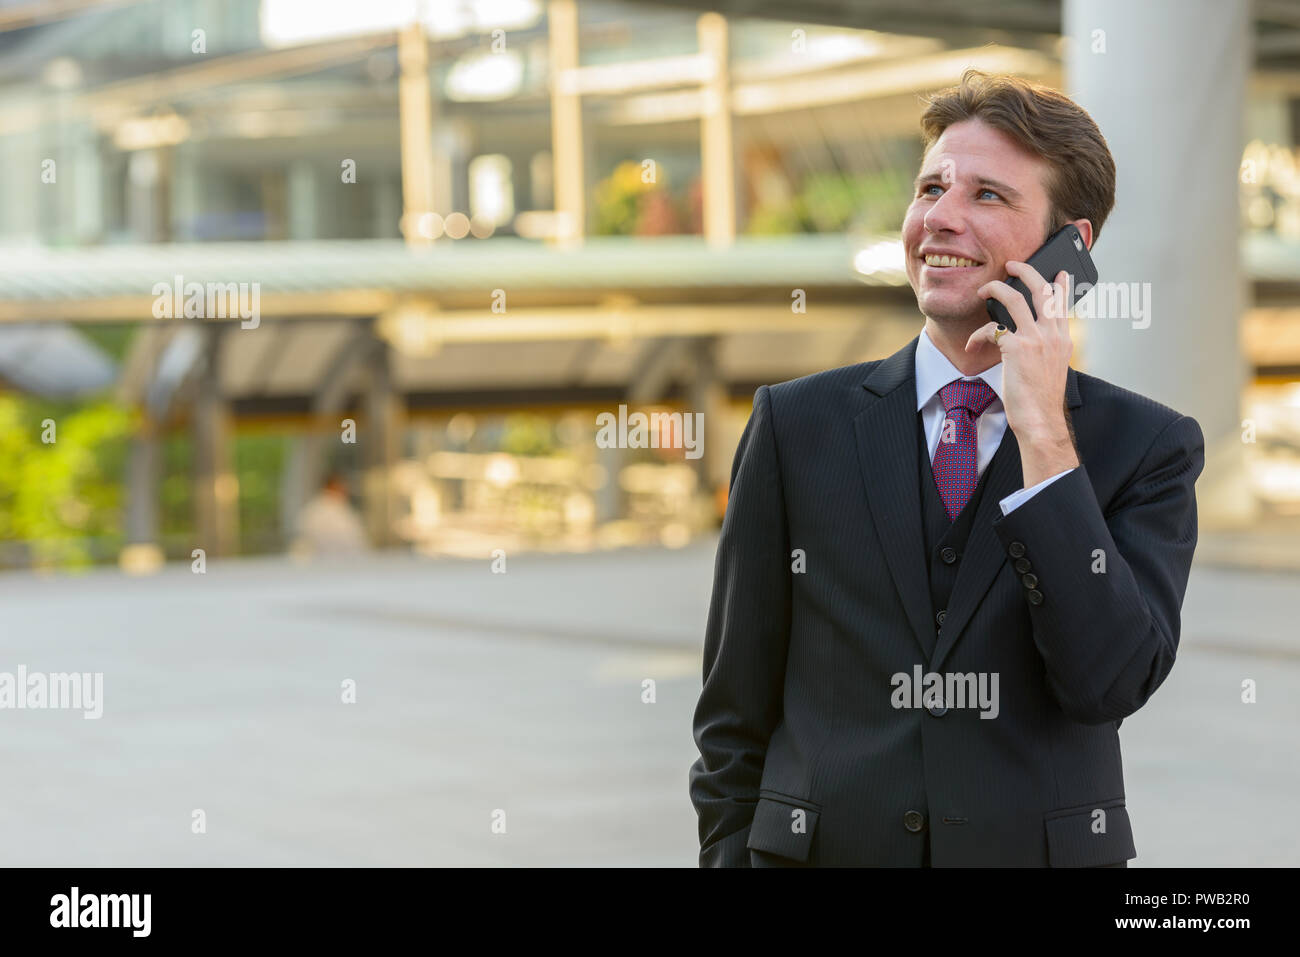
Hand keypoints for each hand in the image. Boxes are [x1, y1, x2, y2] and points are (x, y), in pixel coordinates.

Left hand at [966, 261, 1078, 483]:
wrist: (1041, 421)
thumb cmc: (1040, 400)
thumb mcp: (1050, 368)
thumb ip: (1045, 348)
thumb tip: (1030, 338)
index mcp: (1063, 339)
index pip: (1063, 303)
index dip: (1060, 284)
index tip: (1058, 272)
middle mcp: (1053, 334)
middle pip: (1042, 289)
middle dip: (1025, 271)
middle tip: (1011, 264)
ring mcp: (1037, 339)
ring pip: (1015, 298)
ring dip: (996, 289)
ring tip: (983, 289)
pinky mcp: (1017, 348)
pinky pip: (992, 329)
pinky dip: (978, 334)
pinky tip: (971, 343)